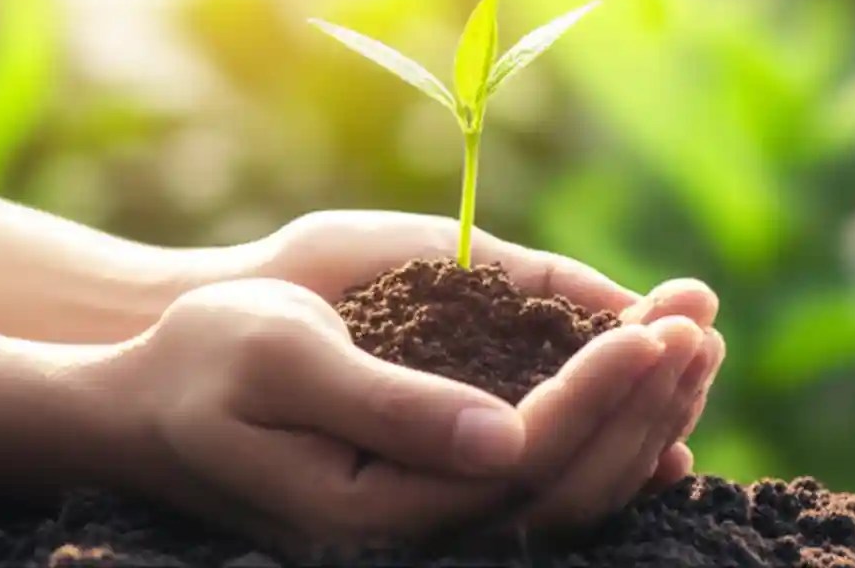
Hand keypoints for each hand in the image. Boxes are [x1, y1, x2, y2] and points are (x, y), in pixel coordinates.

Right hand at [83, 278, 721, 550]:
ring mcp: (430, 520)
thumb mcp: (281, 359)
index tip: (658, 324)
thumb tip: (505, 439)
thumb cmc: (204, 363)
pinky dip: (605, 431)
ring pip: (567, 488)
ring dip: (639, 416)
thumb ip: (388, 406)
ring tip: (697, 338)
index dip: (599, 393)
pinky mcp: (436, 493)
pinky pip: (542, 478)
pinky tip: (652, 390)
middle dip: (642, 402)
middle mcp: (415, 532)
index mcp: (376, 509)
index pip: (522, 459)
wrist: (151, 403)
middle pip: (565, 484)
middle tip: (703, 322)